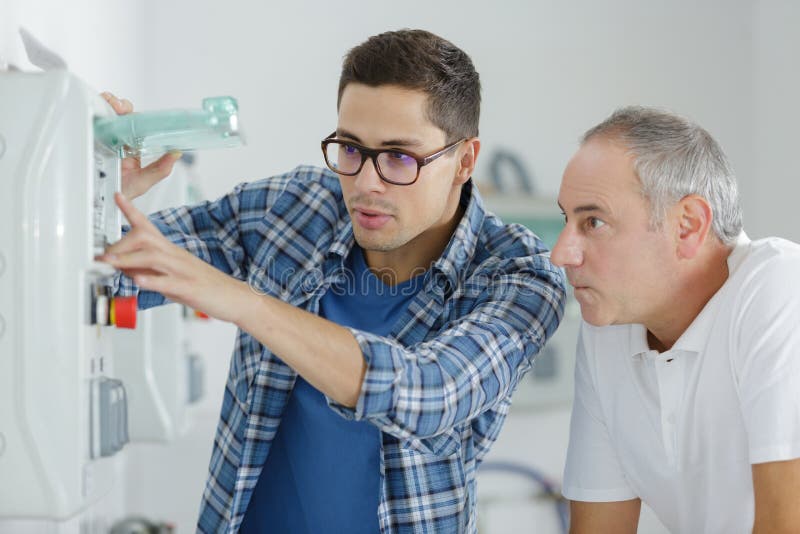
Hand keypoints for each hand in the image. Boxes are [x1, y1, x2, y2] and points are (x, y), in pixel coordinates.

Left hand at [98, 192, 249, 322]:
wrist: (235, 297)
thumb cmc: (206, 287)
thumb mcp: (172, 276)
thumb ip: (150, 270)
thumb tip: (124, 267)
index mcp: (171, 252)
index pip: (148, 225)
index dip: (131, 210)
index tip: (117, 196)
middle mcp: (176, 256)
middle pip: (145, 238)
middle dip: (120, 244)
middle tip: (101, 255)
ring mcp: (183, 271)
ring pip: (152, 257)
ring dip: (127, 259)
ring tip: (109, 263)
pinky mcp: (189, 287)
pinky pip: (168, 281)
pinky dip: (151, 280)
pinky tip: (138, 281)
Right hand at [101, 92, 182, 199]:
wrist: (99, 203)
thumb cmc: (121, 193)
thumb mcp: (144, 181)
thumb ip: (161, 168)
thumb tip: (177, 152)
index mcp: (132, 148)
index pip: (136, 126)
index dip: (136, 116)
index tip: (134, 111)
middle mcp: (118, 142)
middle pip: (120, 117)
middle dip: (121, 106)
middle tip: (120, 107)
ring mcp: (103, 140)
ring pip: (106, 115)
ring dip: (109, 104)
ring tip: (112, 105)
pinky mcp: (89, 141)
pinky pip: (91, 122)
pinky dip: (95, 110)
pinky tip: (99, 109)